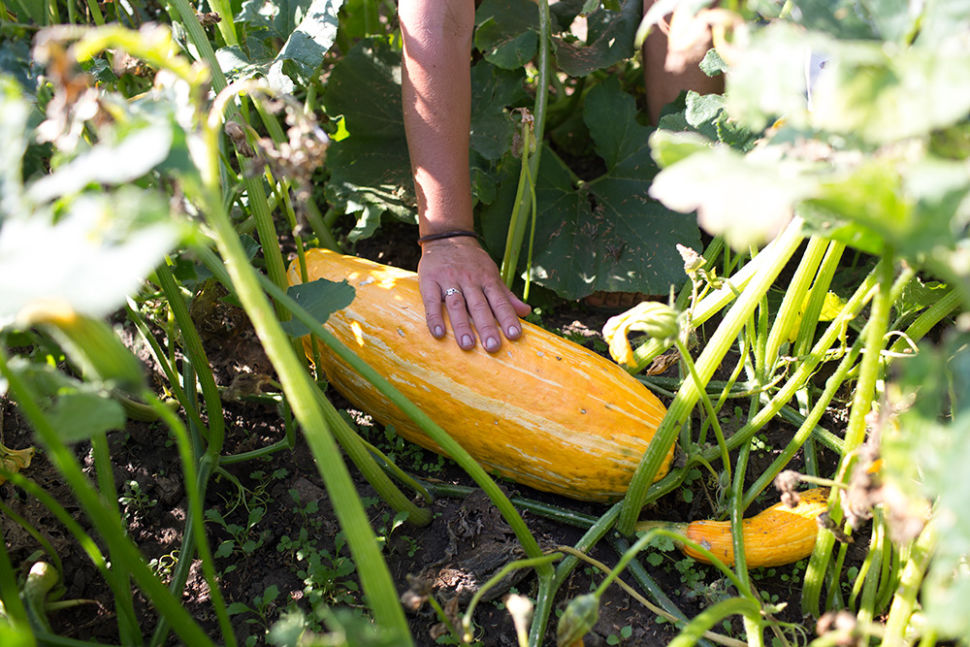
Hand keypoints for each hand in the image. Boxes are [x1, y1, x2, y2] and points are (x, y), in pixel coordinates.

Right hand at [418, 237, 530, 351]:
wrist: (446, 237)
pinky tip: (439, 333)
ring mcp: (449, 280)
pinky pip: (432, 301)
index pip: (500, 301)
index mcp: (487, 279)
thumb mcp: (491, 273)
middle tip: (493, 347)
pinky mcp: (430, 280)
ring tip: (467, 345)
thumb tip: (526, 312)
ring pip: (457, 305)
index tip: (515, 336)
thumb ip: (507, 295)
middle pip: (479, 306)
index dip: (508, 318)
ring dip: (462, 326)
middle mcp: (470, 280)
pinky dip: (435, 317)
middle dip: (487, 327)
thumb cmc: (472, 261)